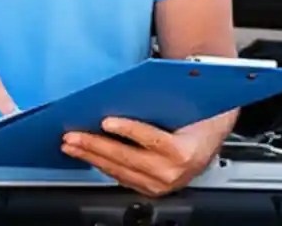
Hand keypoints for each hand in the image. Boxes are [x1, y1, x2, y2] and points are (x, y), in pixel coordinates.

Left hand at [61, 117, 223, 196]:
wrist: (210, 141)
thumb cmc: (197, 119)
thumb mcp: (184, 107)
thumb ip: (160, 101)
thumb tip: (126, 91)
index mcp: (183, 150)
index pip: (152, 139)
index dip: (127, 129)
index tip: (105, 121)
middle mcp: (172, 171)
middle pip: (127, 157)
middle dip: (95, 146)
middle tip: (72, 136)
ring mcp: (162, 183)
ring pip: (120, 170)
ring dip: (91, 157)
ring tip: (71, 146)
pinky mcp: (152, 189)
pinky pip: (122, 177)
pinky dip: (102, 165)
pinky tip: (88, 156)